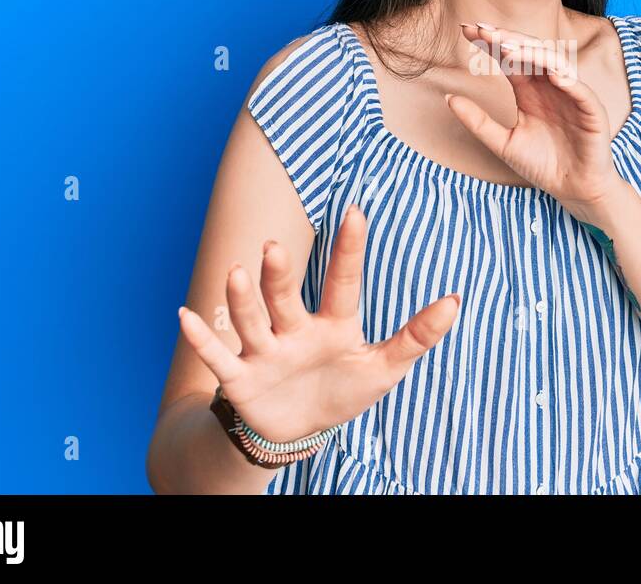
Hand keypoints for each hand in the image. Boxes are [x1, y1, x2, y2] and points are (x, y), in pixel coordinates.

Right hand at [177, 205, 460, 443]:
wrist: (296, 430)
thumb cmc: (342, 390)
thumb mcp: (384, 369)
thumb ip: (416, 336)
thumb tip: (455, 300)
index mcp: (333, 324)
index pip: (343, 282)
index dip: (349, 249)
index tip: (356, 211)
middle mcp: (294, 328)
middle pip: (287, 296)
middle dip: (280, 273)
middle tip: (276, 246)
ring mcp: (265, 350)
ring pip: (253, 320)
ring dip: (242, 299)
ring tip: (237, 272)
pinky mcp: (240, 378)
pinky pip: (219, 356)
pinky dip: (203, 338)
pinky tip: (185, 315)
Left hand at [447, 21, 623, 218]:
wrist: (572, 190)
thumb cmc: (542, 165)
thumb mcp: (503, 142)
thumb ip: (477, 121)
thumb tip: (448, 98)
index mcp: (529, 90)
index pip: (510, 58)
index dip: (491, 43)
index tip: (466, 30)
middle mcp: (550, 86)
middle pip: (530, 52)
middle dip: (508, 39)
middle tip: (483, 30)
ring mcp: (571, 95)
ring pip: (555, 63)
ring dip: (533, 54)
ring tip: (509, 49)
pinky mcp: (591, 111)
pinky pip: (581, 90)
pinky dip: (568, 80)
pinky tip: (551, 73)